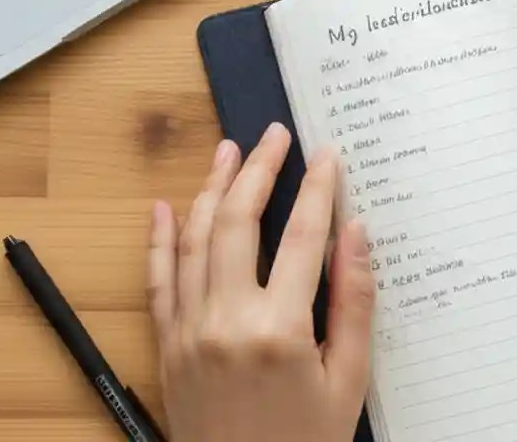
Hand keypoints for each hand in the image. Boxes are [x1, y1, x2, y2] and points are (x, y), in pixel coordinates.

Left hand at [147, 123, 374, 441]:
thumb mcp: (348, 381)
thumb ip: (354, 303)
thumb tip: (358, 234)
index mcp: (281, 329)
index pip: (304, 236)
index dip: (317, 188)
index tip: (326, 154)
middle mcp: (227, 320)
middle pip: (240, 222)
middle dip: (259, 170)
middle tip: (274, 135)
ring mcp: (189, 331)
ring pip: (195, 240)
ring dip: (211, 188)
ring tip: (228, 151)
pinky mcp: (167, 346)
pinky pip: (158, 280)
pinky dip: (160, 240)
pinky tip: (166, 207)